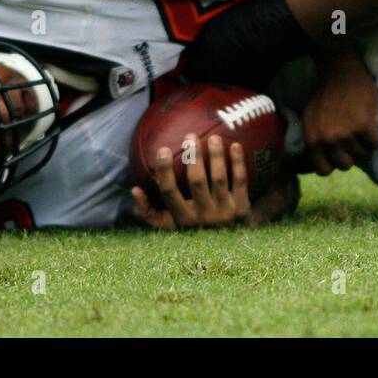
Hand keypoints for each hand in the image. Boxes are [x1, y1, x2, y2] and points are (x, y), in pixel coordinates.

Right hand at [131, 134, 250, 229]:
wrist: (229, 242)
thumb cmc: (191, 225)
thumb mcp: (168, 225)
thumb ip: (147, 211)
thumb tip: (135, 189)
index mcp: (182, 219)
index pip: (169, 192)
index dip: (164, 171)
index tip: (162, 149)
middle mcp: (203, 217)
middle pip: (197, 182)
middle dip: (193, 157)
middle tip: (190, 136)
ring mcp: (225, 213)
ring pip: (219, 178)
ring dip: (216, 156)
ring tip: (213, 137)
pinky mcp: (242, 208)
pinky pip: (241, 180)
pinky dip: (238, 162)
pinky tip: (235, 145)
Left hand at [303, 52, 377, 174]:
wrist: (340, 71)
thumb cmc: (326, 94)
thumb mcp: (310, 119)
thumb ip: (315, 141)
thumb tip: (321, 165)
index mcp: (312, 139)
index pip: (324, 170)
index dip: (334, 164)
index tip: (339, 155)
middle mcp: (328, 140)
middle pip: (346, 165)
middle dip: (351, 154)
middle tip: (353, 139)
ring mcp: (346, 134)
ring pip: (362, 154)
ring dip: (364, 143)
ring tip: (361, 126)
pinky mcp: (364, 126)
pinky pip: (375, 143)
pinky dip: (376, 136)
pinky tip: (371, 123)